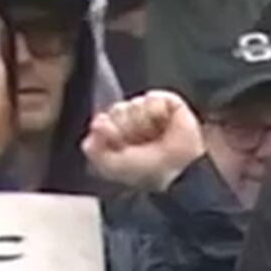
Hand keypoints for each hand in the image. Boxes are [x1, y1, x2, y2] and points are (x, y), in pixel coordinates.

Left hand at [83, 92, 206, 193]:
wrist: (177, 170)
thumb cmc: (148, 172)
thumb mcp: (112, 167)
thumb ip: (93, 148)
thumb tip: (95, 122)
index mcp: (122, 137)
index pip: (104, 120)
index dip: (107, 129)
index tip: (115, 141)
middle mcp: (136, 123)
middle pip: (117, 110)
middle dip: (124, 128)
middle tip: (138, 143)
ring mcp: (153, 113)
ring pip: (133, 104)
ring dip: (141, 123)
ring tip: (153, 136)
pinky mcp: (171, 104)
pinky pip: (151, 98)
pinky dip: (155, 113)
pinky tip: (162, 125)